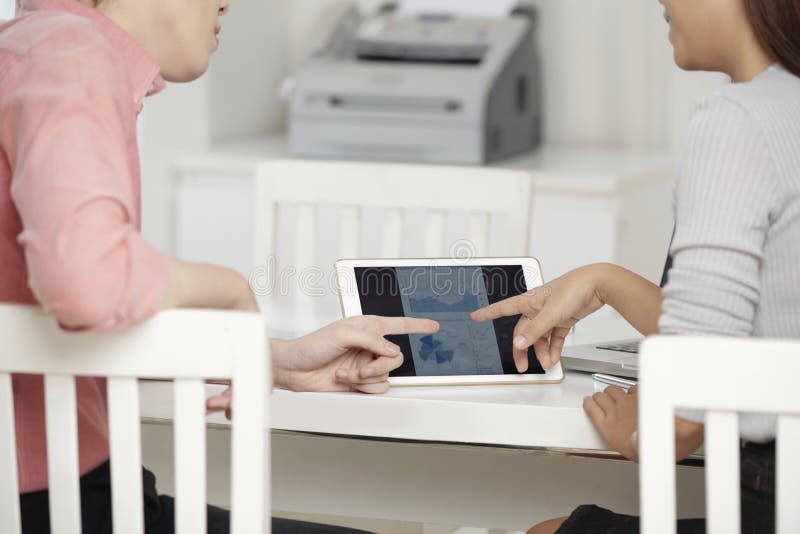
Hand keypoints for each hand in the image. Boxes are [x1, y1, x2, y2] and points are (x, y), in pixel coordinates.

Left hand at [273, 315, 439, 393]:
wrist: (295, 370)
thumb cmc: (311, 346)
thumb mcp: (342, 334)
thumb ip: (371, 339)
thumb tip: (391, 350)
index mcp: (367, 327)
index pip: (399, 325)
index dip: (417, 325)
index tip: (433, 326)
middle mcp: (369, 346)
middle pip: (396, 357)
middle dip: (379, 366)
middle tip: (362, 368)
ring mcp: (366, 365)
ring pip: (387, 375)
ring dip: (366, 377)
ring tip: (346, 374)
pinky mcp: (360, 382)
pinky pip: (378, 388)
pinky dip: (362, 387)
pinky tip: (346, 381)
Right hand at [470, 265, 606, 370]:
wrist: (598, 285)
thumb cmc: (574, 288)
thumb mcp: (551, 313)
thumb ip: (535, 330)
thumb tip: (519, 343)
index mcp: (528, 301)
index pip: (502, 308)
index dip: (487, 313)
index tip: (475, 316)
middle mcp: (537, 307)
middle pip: (523, 331)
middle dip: (522, 349)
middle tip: (521, 365)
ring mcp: (550, 313)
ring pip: (540, 336)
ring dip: (542, 351)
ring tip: (547, 363)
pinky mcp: (563, 318)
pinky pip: (554, 337)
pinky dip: (554, 348)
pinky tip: (554, 357)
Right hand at [583, 385, 638, 460]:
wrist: (656, 442)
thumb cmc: (641, 449)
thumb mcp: (620, 446)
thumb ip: (614, 434)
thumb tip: (617, 434)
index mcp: (606, 427)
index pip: (591, 407)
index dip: (589, 402)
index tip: (589, 401)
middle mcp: (614, 412)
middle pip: (600, 396)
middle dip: (601, 396)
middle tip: (604, 398)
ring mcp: (626, 403)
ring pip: (613, 389)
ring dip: (613, 391)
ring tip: (617, 394)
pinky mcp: (639, 397)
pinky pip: (632, 388)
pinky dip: (632, 391)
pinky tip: (634, 394)